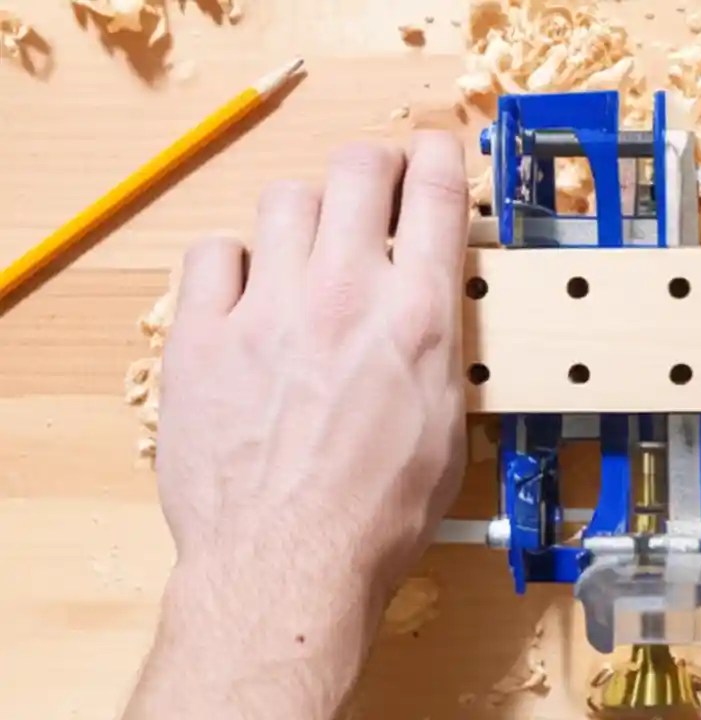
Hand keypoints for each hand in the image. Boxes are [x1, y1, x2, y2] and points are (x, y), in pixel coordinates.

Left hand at [125, 132, 468, 719]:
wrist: (288, 562)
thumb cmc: (377, 515)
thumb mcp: (448, 426)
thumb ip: (441, 350)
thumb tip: (437, 311)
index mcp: (418, 318)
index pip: (435, 192)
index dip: (440, 155)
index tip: (435, 154)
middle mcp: (345, 295)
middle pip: (357, 169)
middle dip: (373, 165)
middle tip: (374, 188)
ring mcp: (267, 309)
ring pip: (285, 200)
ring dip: (305, 214)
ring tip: (306, 250)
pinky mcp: (203, 336)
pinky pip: (213, 253)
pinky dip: (234, 261)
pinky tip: (245, 292)